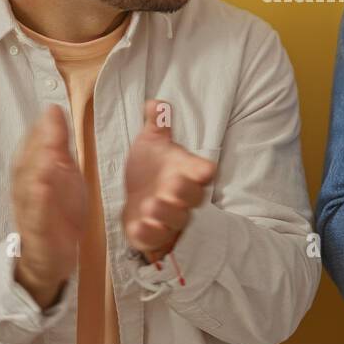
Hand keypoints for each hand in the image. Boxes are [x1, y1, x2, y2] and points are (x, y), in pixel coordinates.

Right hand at [10, 104, 87, 307]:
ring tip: (49, 150)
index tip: (53, 110)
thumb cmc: (57, 208)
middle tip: (52, 122)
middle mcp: (25, 190)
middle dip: (38, 143)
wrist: (52, 255)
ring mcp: (28, 212)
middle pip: (26, 163)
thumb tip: (53, 109)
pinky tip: (42, 189)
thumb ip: (57, 143)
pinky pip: (35, 218)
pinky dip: (37, 204)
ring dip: (36, 168)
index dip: (40, 129)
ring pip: (27, 188)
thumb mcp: (62, 172)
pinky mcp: (36, 234)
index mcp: (30, 173)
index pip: (30, 146)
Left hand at [122, 100, 216, 261]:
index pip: (203, 172)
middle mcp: (181, 197)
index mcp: (185, 172)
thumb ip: (156, 125)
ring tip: (151, 205)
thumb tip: (156, 103)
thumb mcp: (151, 144)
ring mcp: (169, 218)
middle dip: (184, 192)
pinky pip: (156, 239)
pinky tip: (139, 226)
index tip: (205, 170)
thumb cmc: (150, 170)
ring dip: (166, 213)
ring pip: (176, 220)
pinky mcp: (153, 236)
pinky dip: (149, 234)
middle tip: (171, 184)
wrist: (137, 200)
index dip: (205, 171)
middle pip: (193, 198)